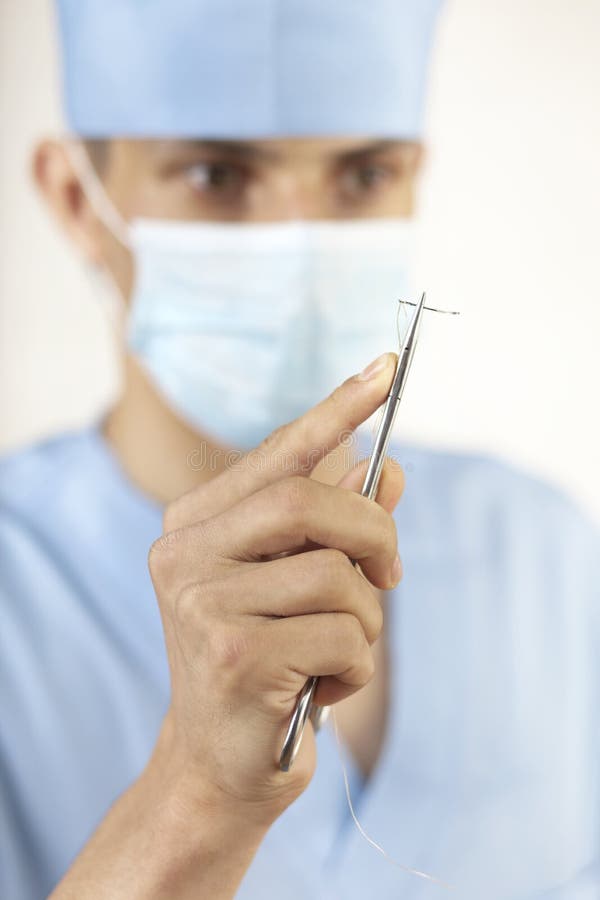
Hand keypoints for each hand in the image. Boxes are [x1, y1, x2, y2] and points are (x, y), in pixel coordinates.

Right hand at [148, 352, 403, 828]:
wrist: (223, 764)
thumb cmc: (268, 661)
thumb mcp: (303, 586)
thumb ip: (337, 526)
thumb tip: (385, 468)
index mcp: (197, 523)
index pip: (278, 455)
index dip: (337, 410)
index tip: (386, 367)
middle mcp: (184, 552)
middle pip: (309, 503)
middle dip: (373, 537)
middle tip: (391, 577)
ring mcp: (201, 602)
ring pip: (336, 576)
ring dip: (365, 620)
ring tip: (339, 652)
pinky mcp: (232, 654)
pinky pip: (343, 637)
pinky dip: (357, 667)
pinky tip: (322, 689)